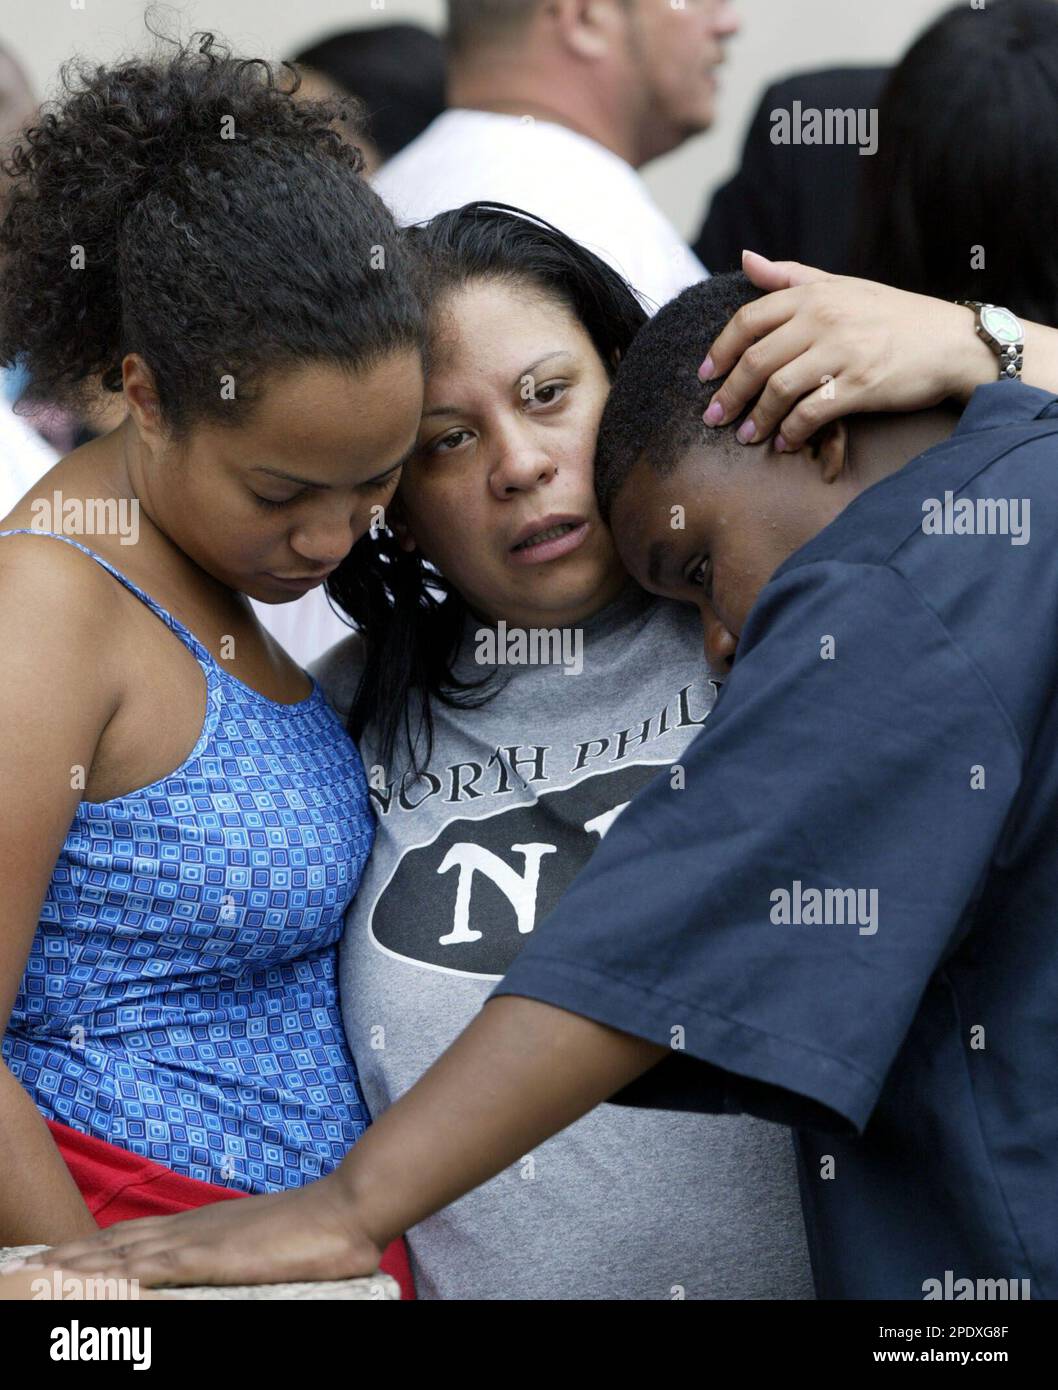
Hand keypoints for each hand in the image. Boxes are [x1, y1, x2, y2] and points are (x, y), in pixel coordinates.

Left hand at [1, 1173, 380, 1289]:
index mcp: (200, 1227)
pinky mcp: (207, 1257)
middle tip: (32, 1265)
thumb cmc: (313, 1232)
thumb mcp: (262, 1245)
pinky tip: (89, 1282)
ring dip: (77, 1265)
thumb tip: (218, 1268)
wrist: (345, 1210)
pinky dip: (113, 1275)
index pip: (133, 1238)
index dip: (93, 1249)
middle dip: (72, 1257)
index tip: (60, 1258)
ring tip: (41, 1274)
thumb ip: (233, 1255)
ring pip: (120, 1254)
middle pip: (115, 1244)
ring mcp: (196, 1241)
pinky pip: (148, 1268)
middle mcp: (189, 1229)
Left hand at [698, 250, 992, 450]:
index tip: (704, 374)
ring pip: (777, 389)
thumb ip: (791, 276)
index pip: (748, 320)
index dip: (719, 350)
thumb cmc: (893, 315)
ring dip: (756, 419)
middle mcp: (823, 319)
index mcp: (814, 294)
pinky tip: (785, 443)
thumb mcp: (842, 285)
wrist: (952, 341)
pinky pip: (809, 413)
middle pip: (755, 360)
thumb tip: (745, 260)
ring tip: (746, 437)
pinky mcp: (859, 385)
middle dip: (728, 394)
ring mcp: (841, 352)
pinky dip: (791, 432)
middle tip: (714, 417)